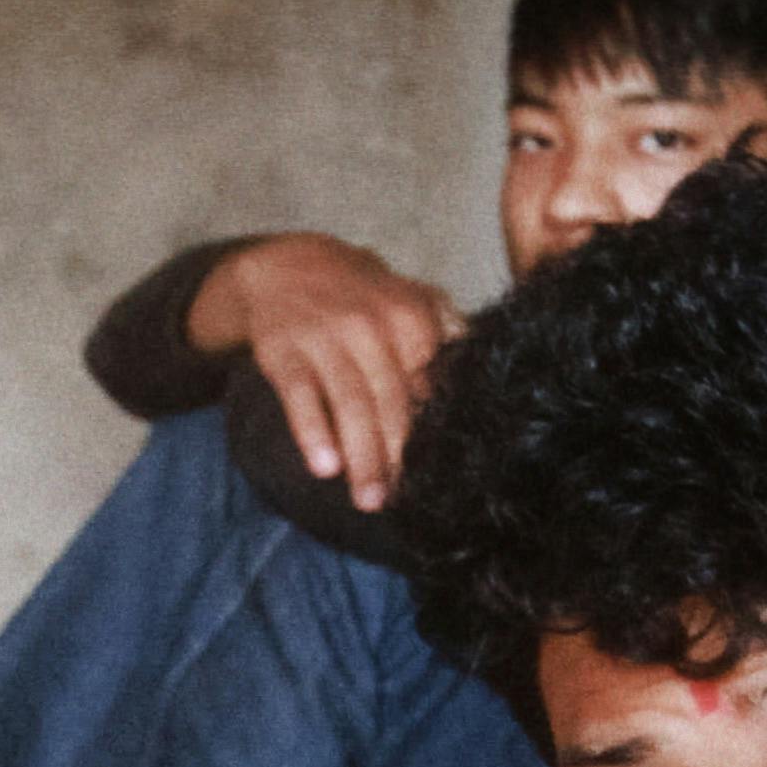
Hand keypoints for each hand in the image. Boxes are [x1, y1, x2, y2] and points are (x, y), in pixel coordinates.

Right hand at [188, 234, 457, 510]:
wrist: (283, 265)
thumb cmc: (358, 297)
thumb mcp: (408, 297)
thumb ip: (446, 329)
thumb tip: (483, 372)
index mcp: (411, 318)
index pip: (430, 385)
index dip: (435, 432)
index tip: (440, 472)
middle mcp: (371, 326)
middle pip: (392, 401)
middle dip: (399, 455)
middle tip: (403, 501)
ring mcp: (326, 338)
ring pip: (351, 404)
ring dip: (362, 456)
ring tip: (369, 501)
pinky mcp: (283, 350)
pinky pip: (300, 396)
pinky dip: (312, 431)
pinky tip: (324, 467)